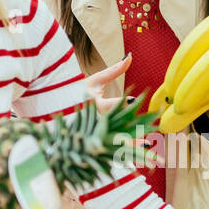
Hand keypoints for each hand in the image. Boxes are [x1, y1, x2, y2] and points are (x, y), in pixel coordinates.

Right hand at [86, 52, 162, 167]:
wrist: (56, 108)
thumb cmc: (77, 91)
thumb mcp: (95, 80)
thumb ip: (114, 70)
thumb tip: (130, 55)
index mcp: (96, 106)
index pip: (113, 105)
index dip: (124, 103)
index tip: (135, 100)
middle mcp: (96, 122)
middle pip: (120, 128)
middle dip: (136, 130)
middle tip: (152, 131)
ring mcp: (95, 133)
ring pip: (117, 141)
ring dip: (132, 144)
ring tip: (148, 145)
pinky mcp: (95, 141)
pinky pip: (113, 149)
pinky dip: (126, 152)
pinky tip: (138, 152)